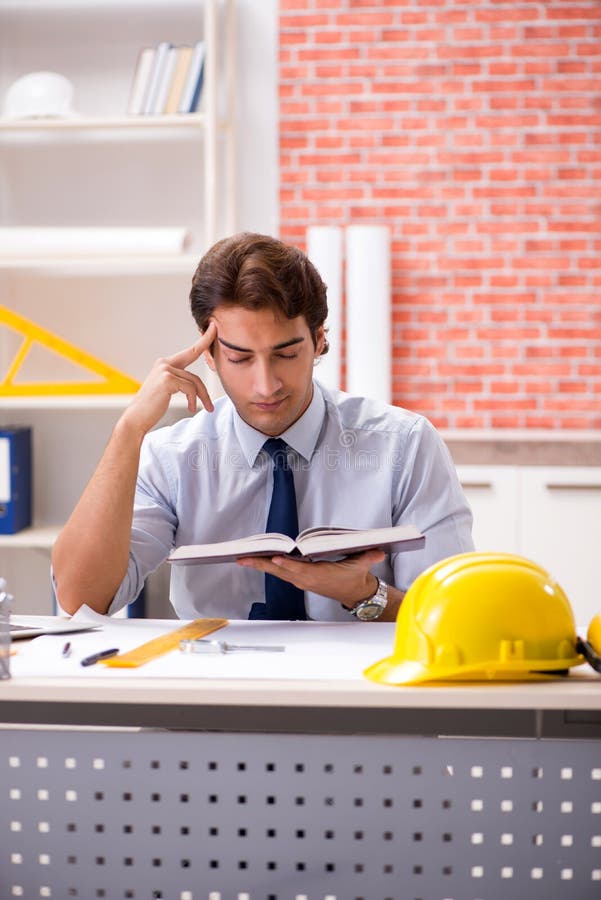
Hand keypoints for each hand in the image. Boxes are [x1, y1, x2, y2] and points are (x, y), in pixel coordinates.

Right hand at [122, 322, 216, 436]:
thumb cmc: (152, 406)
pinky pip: (190, 389)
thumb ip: (180, 380)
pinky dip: (192, 400)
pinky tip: (189, 408)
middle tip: (211, 406)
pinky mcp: (167, 379)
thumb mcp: (167, 388)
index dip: (204, 340)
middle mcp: (164, 363)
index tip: (214, 328)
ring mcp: (165, 370)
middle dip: (204, 392)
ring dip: (200, 399)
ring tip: (200, 410)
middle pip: (195, 376)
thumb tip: (197, 383)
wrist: (136, 417)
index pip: (190, 351)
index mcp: (164, 364)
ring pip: (194, 383)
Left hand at [237, 548, 384, 606]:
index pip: (301, 570)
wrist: (355, 593)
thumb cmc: (355, 576)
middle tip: (243, 558)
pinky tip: (256, 559)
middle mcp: (306, 579)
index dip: (289, 565)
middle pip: (281, 571)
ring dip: (259, 565)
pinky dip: (267, 566)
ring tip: (243, 557)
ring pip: (277, 572)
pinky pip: (280, 572)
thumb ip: (369, 556)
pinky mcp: (299, 579)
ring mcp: (301, 581)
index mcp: (320, 575)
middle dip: (261, 564)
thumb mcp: (363, 565)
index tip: (276, 559)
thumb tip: (378, 551)